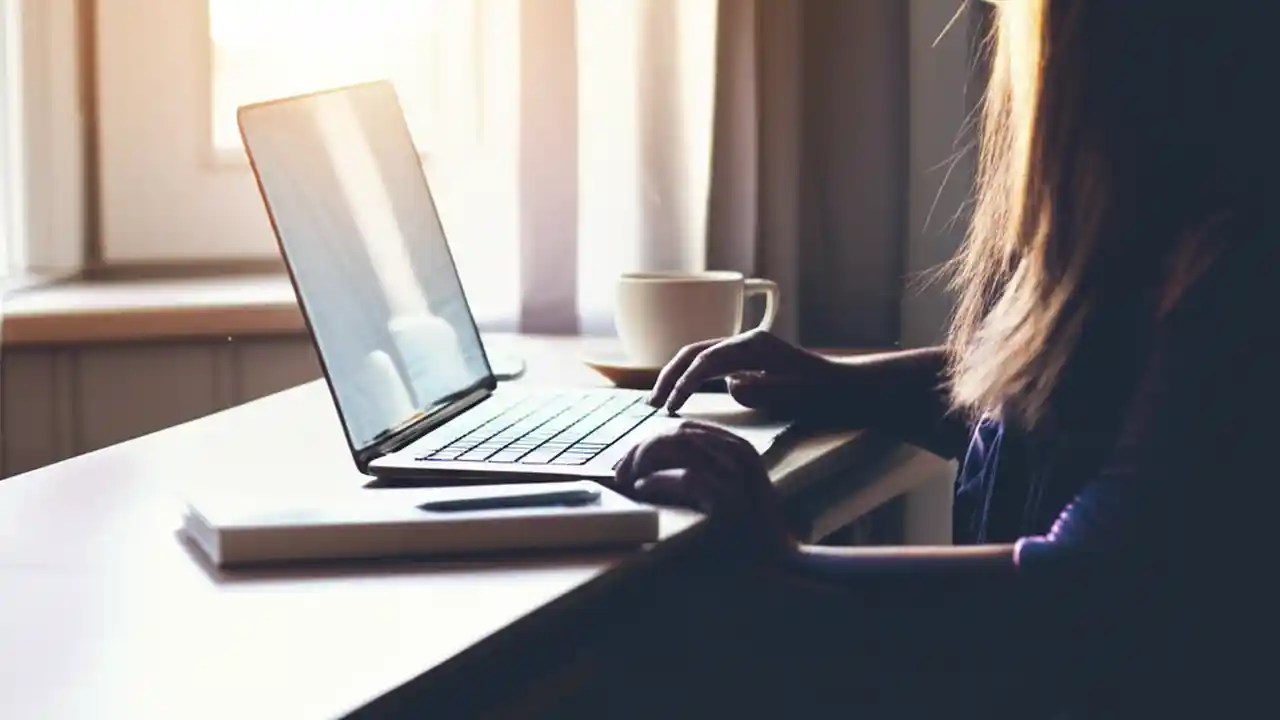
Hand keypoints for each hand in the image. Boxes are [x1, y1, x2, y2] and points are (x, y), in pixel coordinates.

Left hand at [612, 420, 796, 560]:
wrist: (776, 560)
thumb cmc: (743, 529)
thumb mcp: (723, 487)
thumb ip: (696, 466)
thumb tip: (647, 455)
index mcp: (736, 447)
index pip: (683, 428)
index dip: (649, 440)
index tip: (627, 462)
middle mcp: (739, 454)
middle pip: (677, 432)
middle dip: (641, 448)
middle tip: (621, 472)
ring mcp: (737, 476)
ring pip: (680, 445)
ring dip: (645, 458)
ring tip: (629, 479)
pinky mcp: (731, 501)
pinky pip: (687, 477)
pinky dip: (658, 479)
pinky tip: (642, 488)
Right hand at [647, 330, 837, 414]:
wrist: (846, 386)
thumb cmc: (823, 392)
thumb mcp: (792, 394)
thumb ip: (758, 390)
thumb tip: (731, 386)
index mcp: (754, 346)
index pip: (706, 362)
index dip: (683, 384)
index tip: (670, 408)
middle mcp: (747, 341)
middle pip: (695, 351)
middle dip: (670, 375)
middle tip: (653, 403)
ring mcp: (746, 348)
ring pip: (700, 356)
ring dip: (678, 375)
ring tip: (661, 399)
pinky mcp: (748, 359)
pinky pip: (713, 364)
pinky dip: (694, 377)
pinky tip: (685, 393)